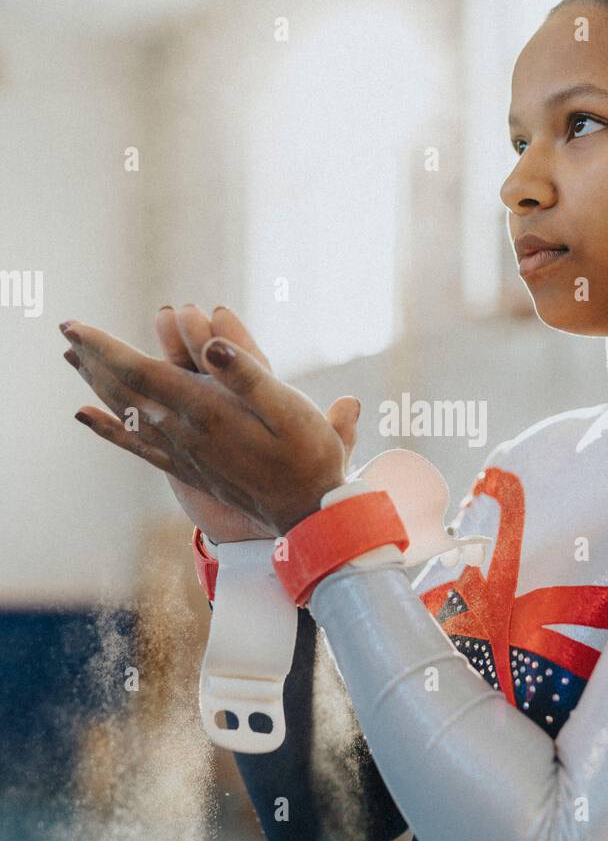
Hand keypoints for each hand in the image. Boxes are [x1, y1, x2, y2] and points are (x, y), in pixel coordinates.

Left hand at [60, 313, 357, 537]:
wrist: (306, 514)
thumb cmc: (308, 458)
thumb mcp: (290, 408)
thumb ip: (249, 374)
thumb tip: (212, 345)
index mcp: (207, 413)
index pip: (142, 373)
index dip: (105, 347)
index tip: (74, 325)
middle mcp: (185, 433)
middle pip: (126, 389)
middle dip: (94, 357)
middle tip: (65, 330)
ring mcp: (183, 453)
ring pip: (127, 412)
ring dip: (96, 382)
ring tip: (72, 359)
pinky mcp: (188, 468)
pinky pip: (136, 444)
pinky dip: (108, 427)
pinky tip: (87, 416)